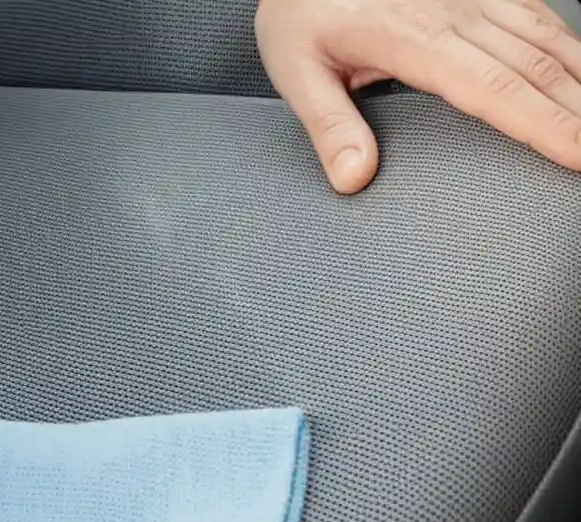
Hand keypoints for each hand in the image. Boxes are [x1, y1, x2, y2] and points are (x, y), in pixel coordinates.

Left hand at [256, 0, 580, 192]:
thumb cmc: (302, 9)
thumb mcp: (295, 68)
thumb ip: (328, 124)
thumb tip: (352, 177)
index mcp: (413, 39)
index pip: (495, 90)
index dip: (544, 126)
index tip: (578, 158)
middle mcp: (455, 11)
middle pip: (536, 67)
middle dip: (579, 114)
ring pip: (546, 37)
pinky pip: (536, 13)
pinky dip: (567, 46)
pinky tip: (578, 73)